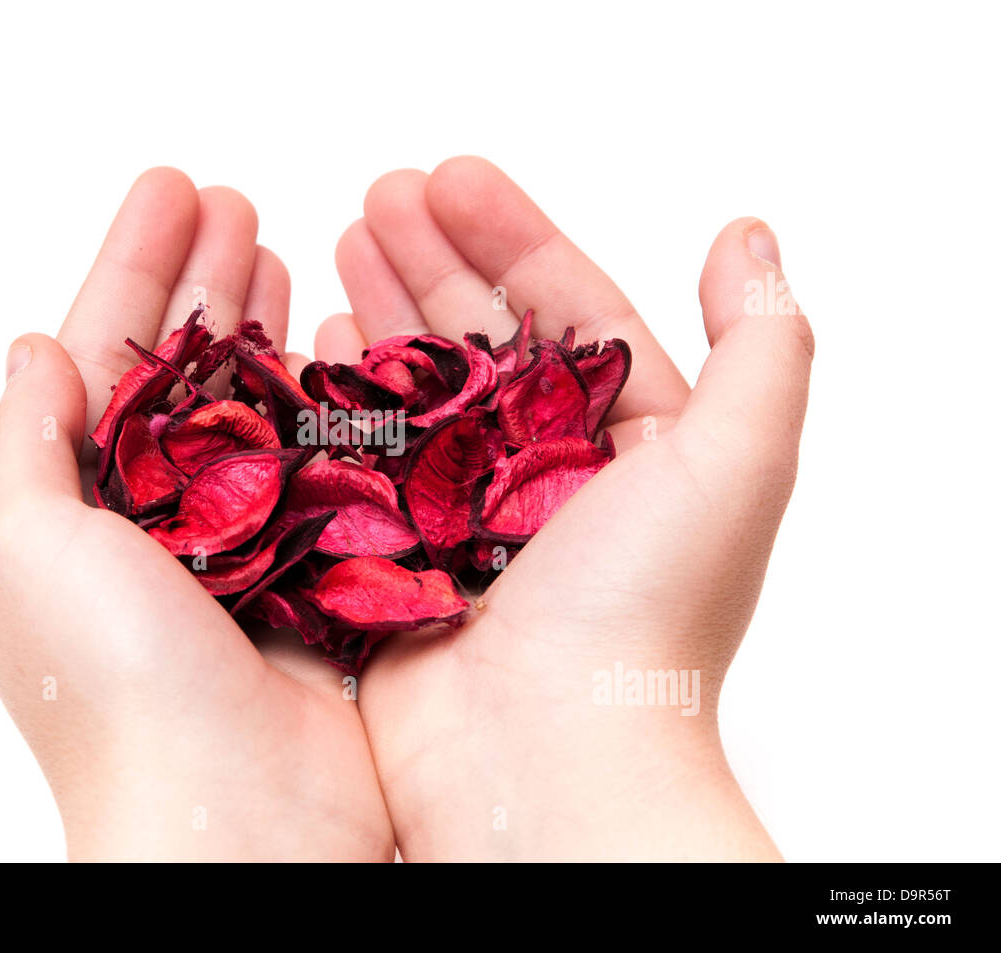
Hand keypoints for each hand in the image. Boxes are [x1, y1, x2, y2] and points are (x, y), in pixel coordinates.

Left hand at [0, 169, 392, 860]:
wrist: (234, 816)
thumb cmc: (114, 687)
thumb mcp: (27, 549)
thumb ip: (23, 442)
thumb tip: (29, 348)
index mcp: (79, 503)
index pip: (104, 352)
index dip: (134, 264)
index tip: (173, 185)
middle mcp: (159, 517)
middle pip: (185, 367)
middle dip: (205, 280)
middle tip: (237, 199)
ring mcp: (243, 541)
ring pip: (257, 405)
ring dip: (266, 326)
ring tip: (288, 249)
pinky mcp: (314, 568)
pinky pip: (322, 461)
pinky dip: (329, 401)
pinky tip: (340, 348)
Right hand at [316, 158, 812, 859]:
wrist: (545, 760)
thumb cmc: (644, 616)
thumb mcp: (734, 462)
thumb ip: (762, 341)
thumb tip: (748, 236)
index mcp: (623, 444)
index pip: (565, 311)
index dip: (510, 237)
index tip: (449, 176)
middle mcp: (540, 475)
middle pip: (479, 339)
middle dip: (431, 260)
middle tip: (377, 194)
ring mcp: (462, 515)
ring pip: (416, 390)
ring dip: (381, 313)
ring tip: (337, 244)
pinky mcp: (397, 554)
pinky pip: (361, 456)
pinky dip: (338, 398)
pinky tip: (314, 344)